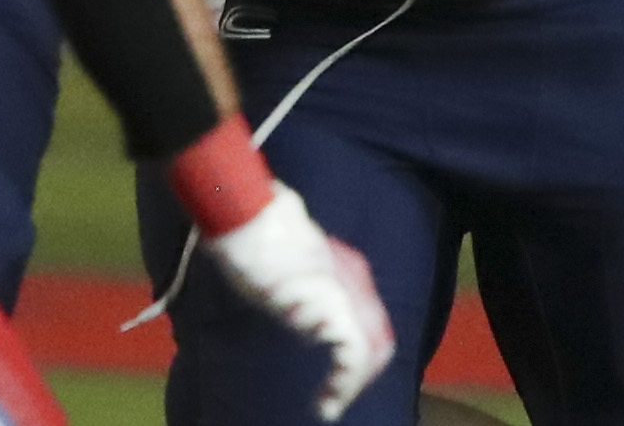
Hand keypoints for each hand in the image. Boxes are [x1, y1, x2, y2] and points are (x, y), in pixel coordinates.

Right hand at [203, 184, 395, 420]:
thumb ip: (286, 247)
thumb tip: (278, 234)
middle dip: (359, 370)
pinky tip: (326, 404)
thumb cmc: (251, 223)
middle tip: (333, 396)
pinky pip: (353, 358)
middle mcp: (352, 279)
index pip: (363, 313)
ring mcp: (348, 293)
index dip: (355, 345)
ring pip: (371, 351)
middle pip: (376, 334)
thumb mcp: (274, 239)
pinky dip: (344, 386)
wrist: (248, 218)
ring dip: (351, 384)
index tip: (333, 369)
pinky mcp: (336, 310)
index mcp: (340, 264)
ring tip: (329, 405)